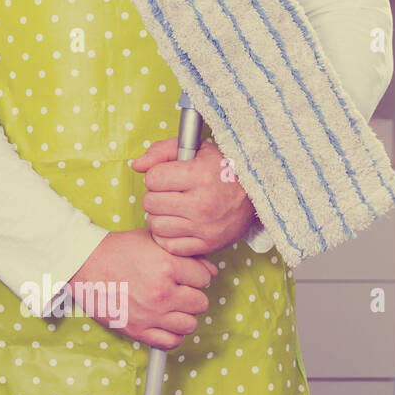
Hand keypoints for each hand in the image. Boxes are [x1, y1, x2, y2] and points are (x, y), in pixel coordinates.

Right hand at [69, 228, 218, 349]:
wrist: (83, 263)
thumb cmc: (116, 249)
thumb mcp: (152, 240)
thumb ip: (185, 253)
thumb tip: (210, 270)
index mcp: (167, 265)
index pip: (204, 278)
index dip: (195, 275)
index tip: (183, 275)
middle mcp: (162, 292)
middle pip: (200, 303)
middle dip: (191, 295)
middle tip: (177, 291)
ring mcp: (150, 313)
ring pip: (190, 324)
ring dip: (183, 316)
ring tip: (171, 307)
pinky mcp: (137, 329)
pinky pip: (171, 342)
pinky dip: (171, 334)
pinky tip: (164, 323)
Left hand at [131, 138, 256, 256]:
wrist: (258, 195)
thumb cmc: (222, 169)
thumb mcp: (196, 149)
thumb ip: (162, 151)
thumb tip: (136, 165)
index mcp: (200, 176)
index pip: (153, 178)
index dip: (156, 175)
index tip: (168, 176)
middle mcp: (202, 204)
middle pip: (151, 202)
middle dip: (155, 195)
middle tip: (170, 193)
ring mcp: (205, 227)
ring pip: (156, 225)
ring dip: (159, 216)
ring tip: (172, 209)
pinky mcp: (208, 245)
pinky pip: (168, 245)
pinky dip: (167, 236)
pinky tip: (177, 224)